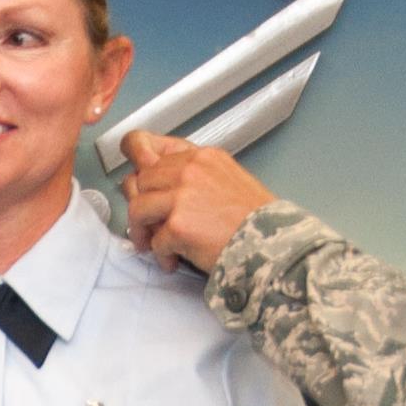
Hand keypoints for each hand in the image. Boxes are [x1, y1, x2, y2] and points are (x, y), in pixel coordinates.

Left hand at [122, 130, 277, 275]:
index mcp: (201, 156)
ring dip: (141, 231)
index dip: (134, 156)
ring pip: (137, 208)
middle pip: (140, 181)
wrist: (273, 243)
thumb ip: (193, 175)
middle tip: (147, 225)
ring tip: (152, 245)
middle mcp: (189, 170)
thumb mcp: (227, 179)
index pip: (149, 146)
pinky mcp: (178, 225)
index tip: (132, 170)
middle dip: (139, 204)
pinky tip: (174, 260)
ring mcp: (182, 196)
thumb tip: (157, 181)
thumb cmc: (254, 219)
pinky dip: (161, 255)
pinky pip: (154, 240)